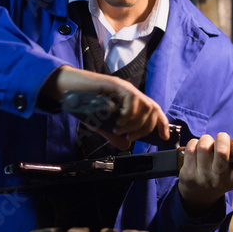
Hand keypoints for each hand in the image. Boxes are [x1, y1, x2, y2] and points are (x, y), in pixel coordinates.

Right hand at [41, 66, 169, 149]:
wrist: (68, 89)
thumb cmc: (84, 105)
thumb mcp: (102, 125)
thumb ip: (114, 135)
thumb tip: (126, 146)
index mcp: (131, 103)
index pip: (154, 111)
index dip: (162, 123)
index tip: (164, 137)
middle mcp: (132, 94)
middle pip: (153, 111)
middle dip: (144, 129)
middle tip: (128, 136)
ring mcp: (125, 88)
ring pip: (146, 106)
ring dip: (135, 123)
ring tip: (119, 129)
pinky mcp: (117, 84)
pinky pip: (132, 99)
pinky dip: (128, 114)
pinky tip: (117, 121)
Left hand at [177, 133, 232, 213]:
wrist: (198, 196)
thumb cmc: (220, 179)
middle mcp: (218, 180)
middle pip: (221, 153)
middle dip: (222, 138)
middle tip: (222, 137)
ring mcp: (202, 177)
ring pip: (204, 147)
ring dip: (207, 139)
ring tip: (208, 141)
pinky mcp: (188, 173)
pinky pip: (191, 149)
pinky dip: (194, 142)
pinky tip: (197, 146)